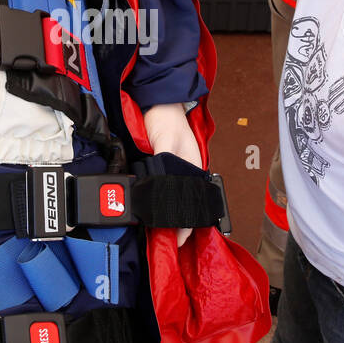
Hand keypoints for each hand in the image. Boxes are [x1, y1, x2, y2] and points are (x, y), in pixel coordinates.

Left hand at [141, 102, 202, 245]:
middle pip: (183, 203)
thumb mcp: (166, 139)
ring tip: (158, 230)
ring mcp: (173, 170)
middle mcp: (185, 172)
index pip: (194, 202)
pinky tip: (150, 209)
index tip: (179, 239)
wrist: (157, 103)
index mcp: (193, 168)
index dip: (187, 223)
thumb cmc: (166, 118)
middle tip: (166, 239)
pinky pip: (159, 188)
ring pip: (171, 197)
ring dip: (166, 213)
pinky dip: (156, 200)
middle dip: (177, 222)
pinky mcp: (160, 166)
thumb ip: (164, 161)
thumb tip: (163, 185)